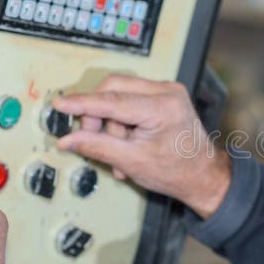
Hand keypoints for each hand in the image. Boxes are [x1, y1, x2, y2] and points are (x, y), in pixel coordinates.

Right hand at [53, 74, 231, 217]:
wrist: (203, 175)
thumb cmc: (178, 171)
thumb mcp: (132, 162)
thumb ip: (97, 147)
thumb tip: (68, 139)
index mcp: (163, 107)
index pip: (112, 100)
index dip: (82, 104)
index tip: (60, 104)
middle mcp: (167, 92)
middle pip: (113, 89)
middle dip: (98, 116)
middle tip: (95, 140)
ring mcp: (167, 92)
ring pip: (119, 95)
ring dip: (112, 123)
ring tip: (122, 151)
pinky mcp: (164, 96)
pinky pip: (130, 99)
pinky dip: (123, 121)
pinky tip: (128, 143)